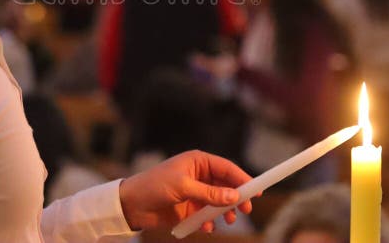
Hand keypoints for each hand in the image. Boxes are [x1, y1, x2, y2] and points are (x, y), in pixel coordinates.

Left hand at [118, 150, 252, 232]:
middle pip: (226, 185)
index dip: (242, 178)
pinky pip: (208, 214)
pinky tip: (207, 226)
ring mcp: (196, 192)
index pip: (226, 168)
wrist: (132, 204)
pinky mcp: (190, 208)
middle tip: (245, 210)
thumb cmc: (154, 186)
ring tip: (228, 221)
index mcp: (198, 162)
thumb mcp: (183, 187)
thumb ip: (209, 193)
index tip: (256, 190)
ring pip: (219, 201)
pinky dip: (211, 221)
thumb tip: (234, 197)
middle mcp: (199, 175)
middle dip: (237, 198)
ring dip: (225, 212)